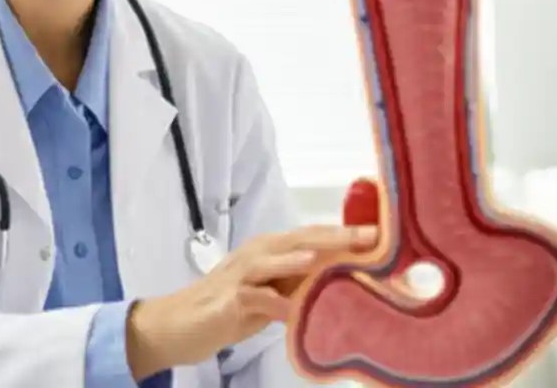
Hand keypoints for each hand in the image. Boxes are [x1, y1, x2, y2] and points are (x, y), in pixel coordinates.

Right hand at [124, 224, 378, 379]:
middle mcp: (254, 256)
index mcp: (268, 251)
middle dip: (334, 237)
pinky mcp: (226, 302)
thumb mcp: (269, 294)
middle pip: (297, 240)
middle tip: (370, 236)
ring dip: (297, 258)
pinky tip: (290, 308)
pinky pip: (252, 299)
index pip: (312, 236)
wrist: (176, 324)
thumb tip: (342, 281)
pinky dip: (272, 302)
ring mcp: (238, 277)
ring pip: (270, 261)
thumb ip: (299, 284)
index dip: (345, 232)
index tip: (381, 232)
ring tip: (325, 257)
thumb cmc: (225, 309)